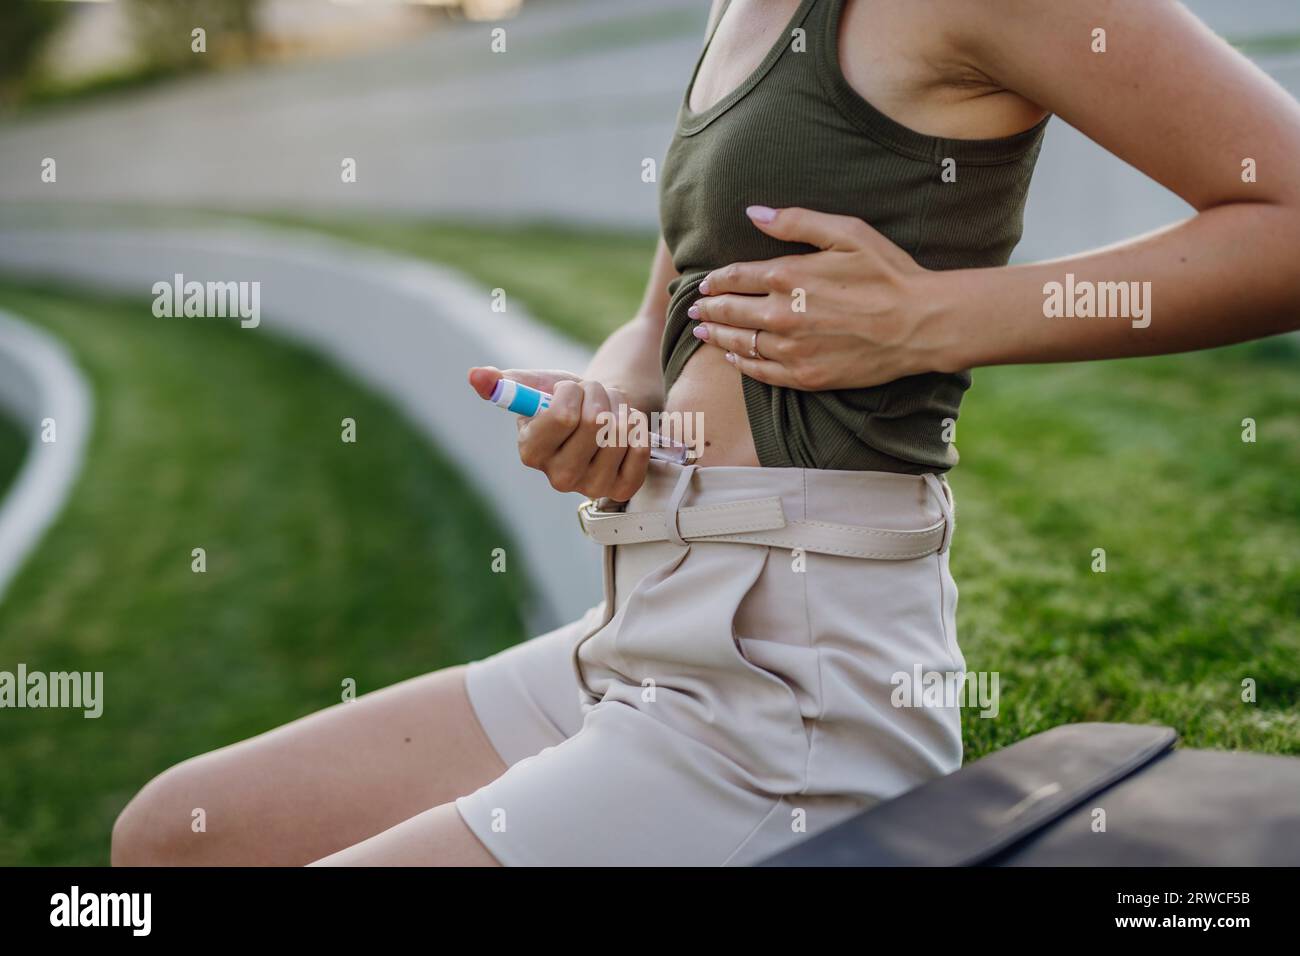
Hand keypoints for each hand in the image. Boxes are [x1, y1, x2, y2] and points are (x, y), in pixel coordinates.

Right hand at [467, 366, 652, 500]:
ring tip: (609, 409)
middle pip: (596, 422)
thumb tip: (475, 376)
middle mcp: (559, 478)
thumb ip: (503, 382)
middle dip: (599, 395)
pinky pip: (640, 449)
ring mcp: (592, 487)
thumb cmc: (563, 400)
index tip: (571, 389)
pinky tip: (627, 427)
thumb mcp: (533, 386)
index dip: (574, 392)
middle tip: (593, 396)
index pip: (563, 416)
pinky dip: (638, 428)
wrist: (597, 415)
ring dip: (620, 407)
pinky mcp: (622, 489)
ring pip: (621, 431)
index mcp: (530, 452)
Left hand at [689, 205, 950, 389]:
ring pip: (739, 342)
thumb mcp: (847, 233)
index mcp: (789, 276)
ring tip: (702, 330)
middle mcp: (782, 315)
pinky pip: (759, 371)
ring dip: (717, 334)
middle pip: (730, 311)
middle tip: (693, 308)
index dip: (716, 279)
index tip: (705, 281)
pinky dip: (740, 363)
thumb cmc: (888, 274)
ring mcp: (791, 348)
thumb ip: (797, 221)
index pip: (736, 277)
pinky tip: (731, 356)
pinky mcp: (804, 376)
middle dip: (708, 307)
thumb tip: (754, 212)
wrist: (919, 325)